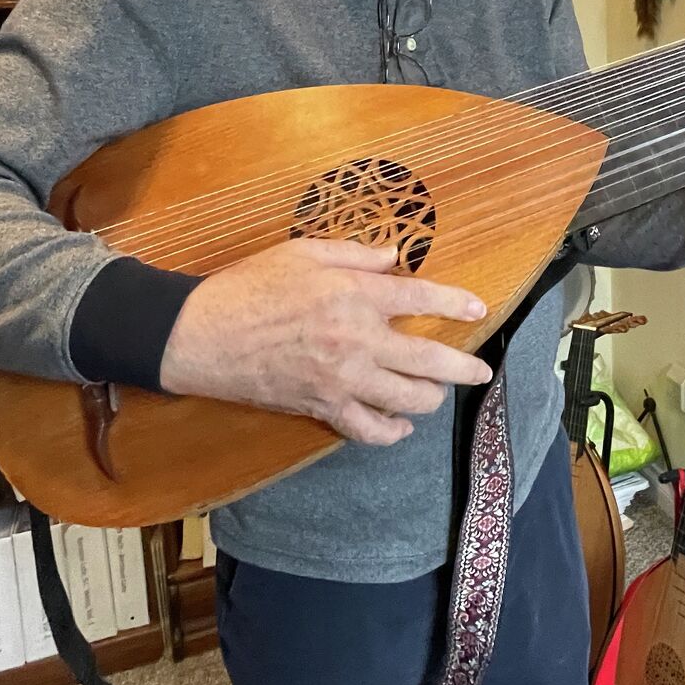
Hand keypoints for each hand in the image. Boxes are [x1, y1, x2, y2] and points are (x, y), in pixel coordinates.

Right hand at [156, 239, 493, 445]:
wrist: (202, 335)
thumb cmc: (249, 286)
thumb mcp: (303, 252)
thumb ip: (355, 253)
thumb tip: (395, 258)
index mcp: (355, 295)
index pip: (423, 300)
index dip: (457, 305)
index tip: (478, 310)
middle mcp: (358, 341)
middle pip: (430, 361)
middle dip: (464, 369)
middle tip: (481, 372)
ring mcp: (342, 380)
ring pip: (407, 401)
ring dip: (430, 398)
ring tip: (436, 392)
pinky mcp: (323, 408)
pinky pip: (370, 431)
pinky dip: (392, 432)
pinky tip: (401, 425)